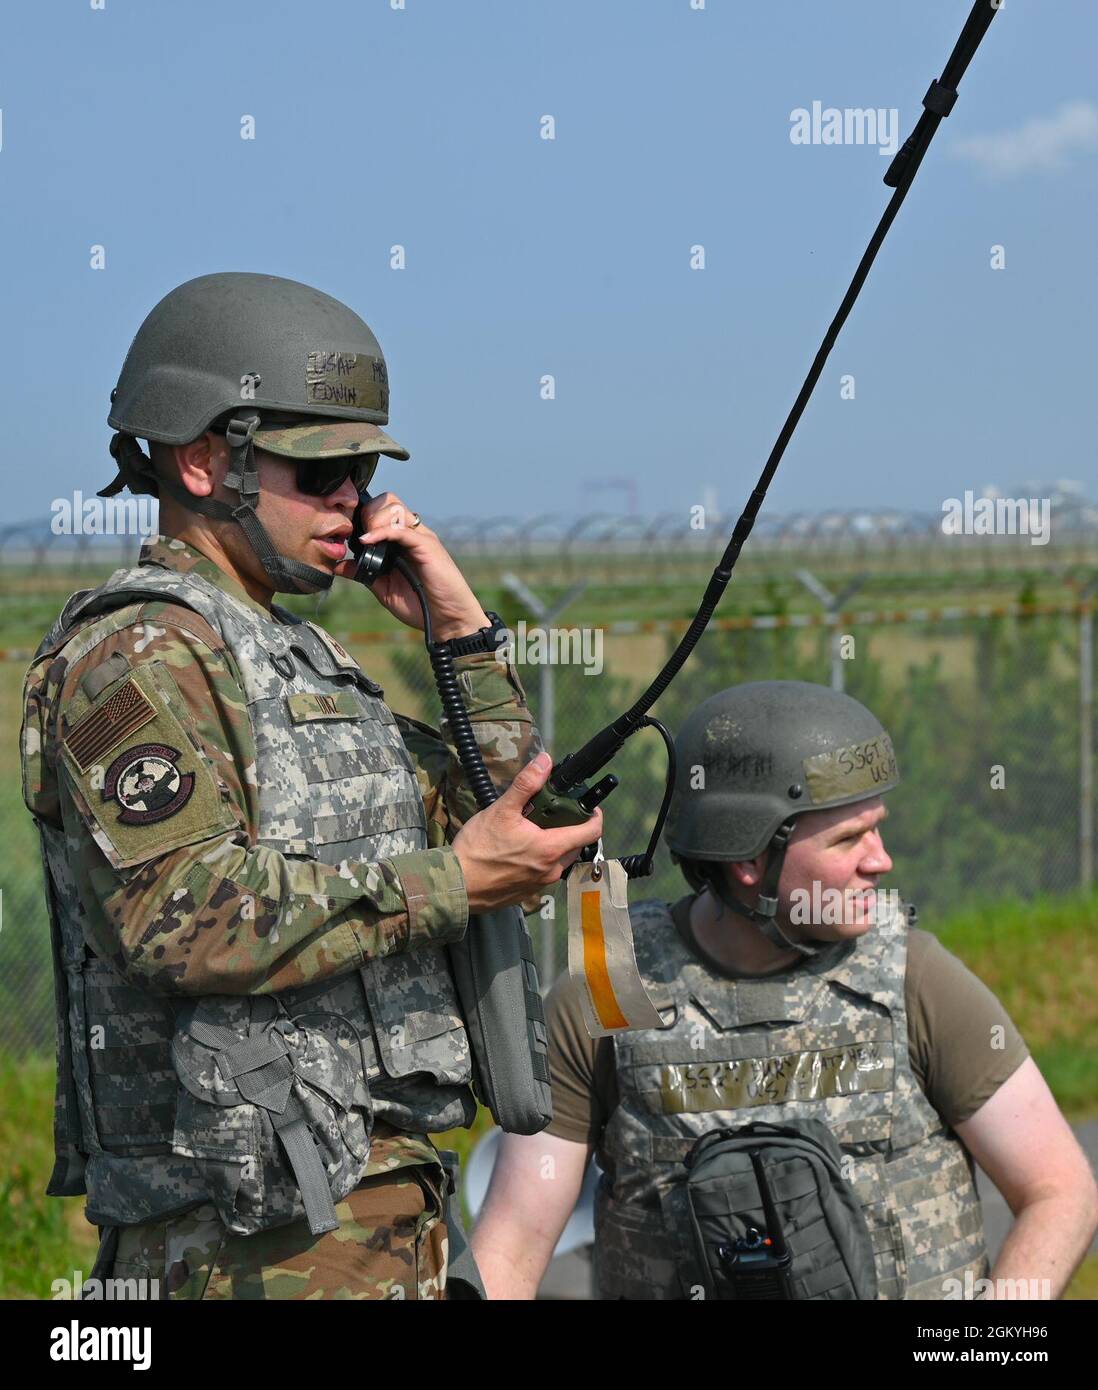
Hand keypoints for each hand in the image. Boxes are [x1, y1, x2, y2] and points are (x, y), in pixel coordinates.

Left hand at [335, 492, 487, 639]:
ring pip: (394, 507)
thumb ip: (364, 574)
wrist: (447, 620)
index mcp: (403, 540)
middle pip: (388, 500)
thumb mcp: (384, 589)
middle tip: (359, 536)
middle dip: (368, 513)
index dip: (363, 516)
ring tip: (366, 541)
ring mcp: (422, 537)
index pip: (382, 510)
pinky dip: (381, 532)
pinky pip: (402, 529)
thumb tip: (338, 565)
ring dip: (374, 520)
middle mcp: (414, 533)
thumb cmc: (421, 605)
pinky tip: (368, 543)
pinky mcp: (428, 546)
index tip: (349, 533)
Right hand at [452, 752, 602, 913]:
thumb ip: (526, 784)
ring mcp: (540, 885)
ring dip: (553, 845)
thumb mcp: (501, 810)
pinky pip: (543, 874)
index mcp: (550, 849)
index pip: (591, 832)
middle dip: (570, 829)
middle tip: (553, 815)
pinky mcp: (527, 893)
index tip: (588, 807)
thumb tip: (544, 761)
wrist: (455, 885)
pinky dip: (539, 861)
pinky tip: (518, 852)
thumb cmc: (477, 850)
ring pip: (559, 860)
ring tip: (532, 832)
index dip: (594, 816)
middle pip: (576, 846)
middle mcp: (551, 870)